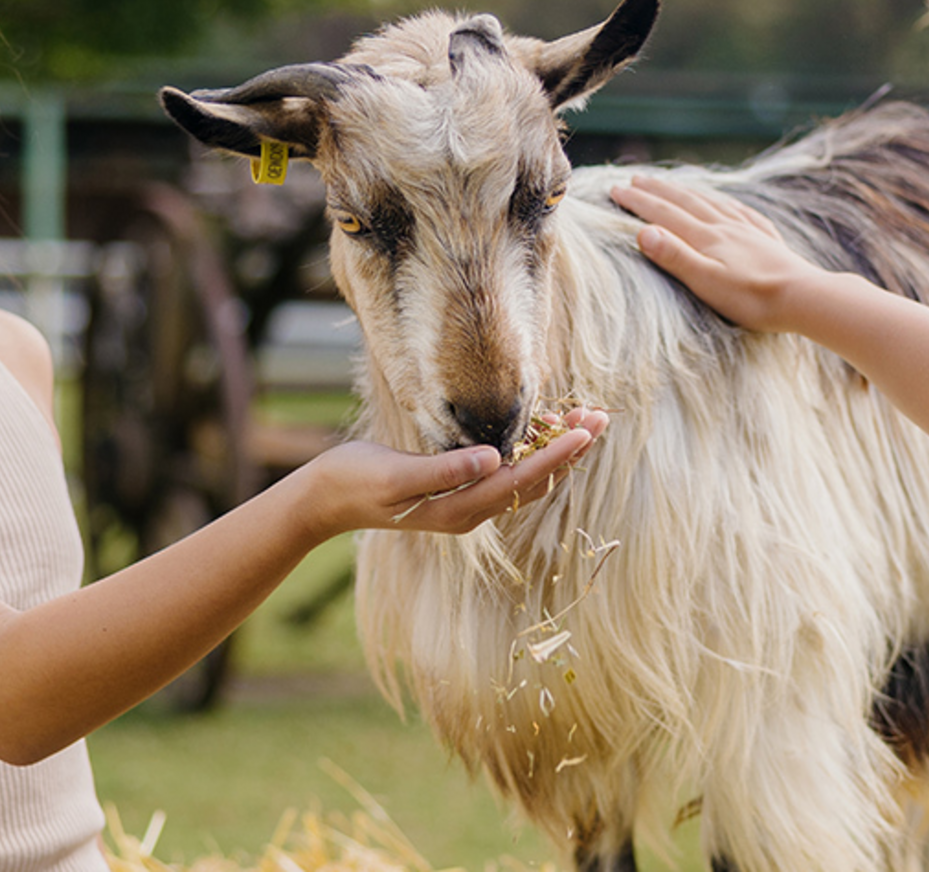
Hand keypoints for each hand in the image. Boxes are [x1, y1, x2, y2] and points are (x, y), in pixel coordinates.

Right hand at [303, 408, 607, 535]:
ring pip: (526, 479)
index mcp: (459, 509)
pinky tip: (543, 432)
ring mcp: (466, 504)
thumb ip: (443, 470)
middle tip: (602, 418)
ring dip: (557, 452)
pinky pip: (509, 475)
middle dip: (570, 452)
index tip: (586, 432)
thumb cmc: (354, 480)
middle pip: (534, 483)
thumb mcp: (394, 474)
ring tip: (586, 422)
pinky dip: (532, 453)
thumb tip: (491, 460)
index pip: (521, 481)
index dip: (557, 456)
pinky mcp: (458, 491)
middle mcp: (470, 511)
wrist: (325, 498)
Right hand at [610, 175, 827, 332]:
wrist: (802, 297)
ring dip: (686, 191)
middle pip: (685, 201)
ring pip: (710, 202)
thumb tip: (643, 231)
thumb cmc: (752, 299)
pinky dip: (724, 201)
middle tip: (634, 179)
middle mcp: (724, 227)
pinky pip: (740, 211)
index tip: (616, 189)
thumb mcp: (706, 282)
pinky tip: (725, 202)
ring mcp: (746, 230)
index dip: (638, 201)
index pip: (664, 214)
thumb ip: (674, 256)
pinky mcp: (765, 238)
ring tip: (671, 184)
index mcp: (706, 238)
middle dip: (657, 190)